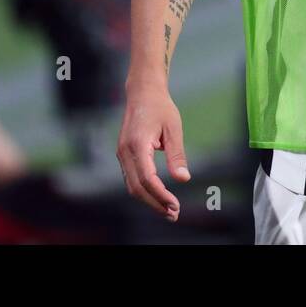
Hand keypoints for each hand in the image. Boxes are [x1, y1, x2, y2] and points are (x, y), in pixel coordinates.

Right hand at [117, 83, 189, 220]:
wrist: (142, 92)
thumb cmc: (160, 108)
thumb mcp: (174, 129)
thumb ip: (177, 155)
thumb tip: (183, 179)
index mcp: (137, 144)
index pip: (148, 179)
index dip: (161, 195)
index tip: (175, 205)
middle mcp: (125, 152)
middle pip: (137, 188)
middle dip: (155, 204)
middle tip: (174, 214)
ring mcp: (122, 154)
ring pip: (132, 186)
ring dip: (149, 200)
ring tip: (168, 209)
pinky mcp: (124, 154)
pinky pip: (131, 178)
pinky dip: (144, 190)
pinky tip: (158, 196)